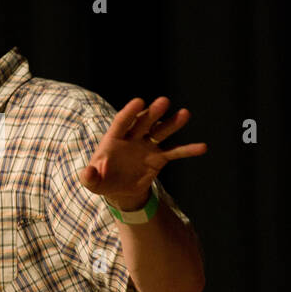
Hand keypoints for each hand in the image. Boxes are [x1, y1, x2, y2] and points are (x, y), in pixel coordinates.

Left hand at [77, 97, 206, 209]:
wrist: (120, 190)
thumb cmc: (103, 181)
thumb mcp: (93, 182)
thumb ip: (89, 177)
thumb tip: (88, 173)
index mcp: (114, 139)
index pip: (121, 122)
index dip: (129, 112)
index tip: (140, 101)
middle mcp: (132, 138)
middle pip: (143, 123)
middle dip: (153, 113)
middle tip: (164, 102)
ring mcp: (147, 146)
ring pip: (161, 132)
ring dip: (172, 124)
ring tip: (185, 114)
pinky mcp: (159, 157)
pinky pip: (174, 152)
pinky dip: (187, 150)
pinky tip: (202, 147)